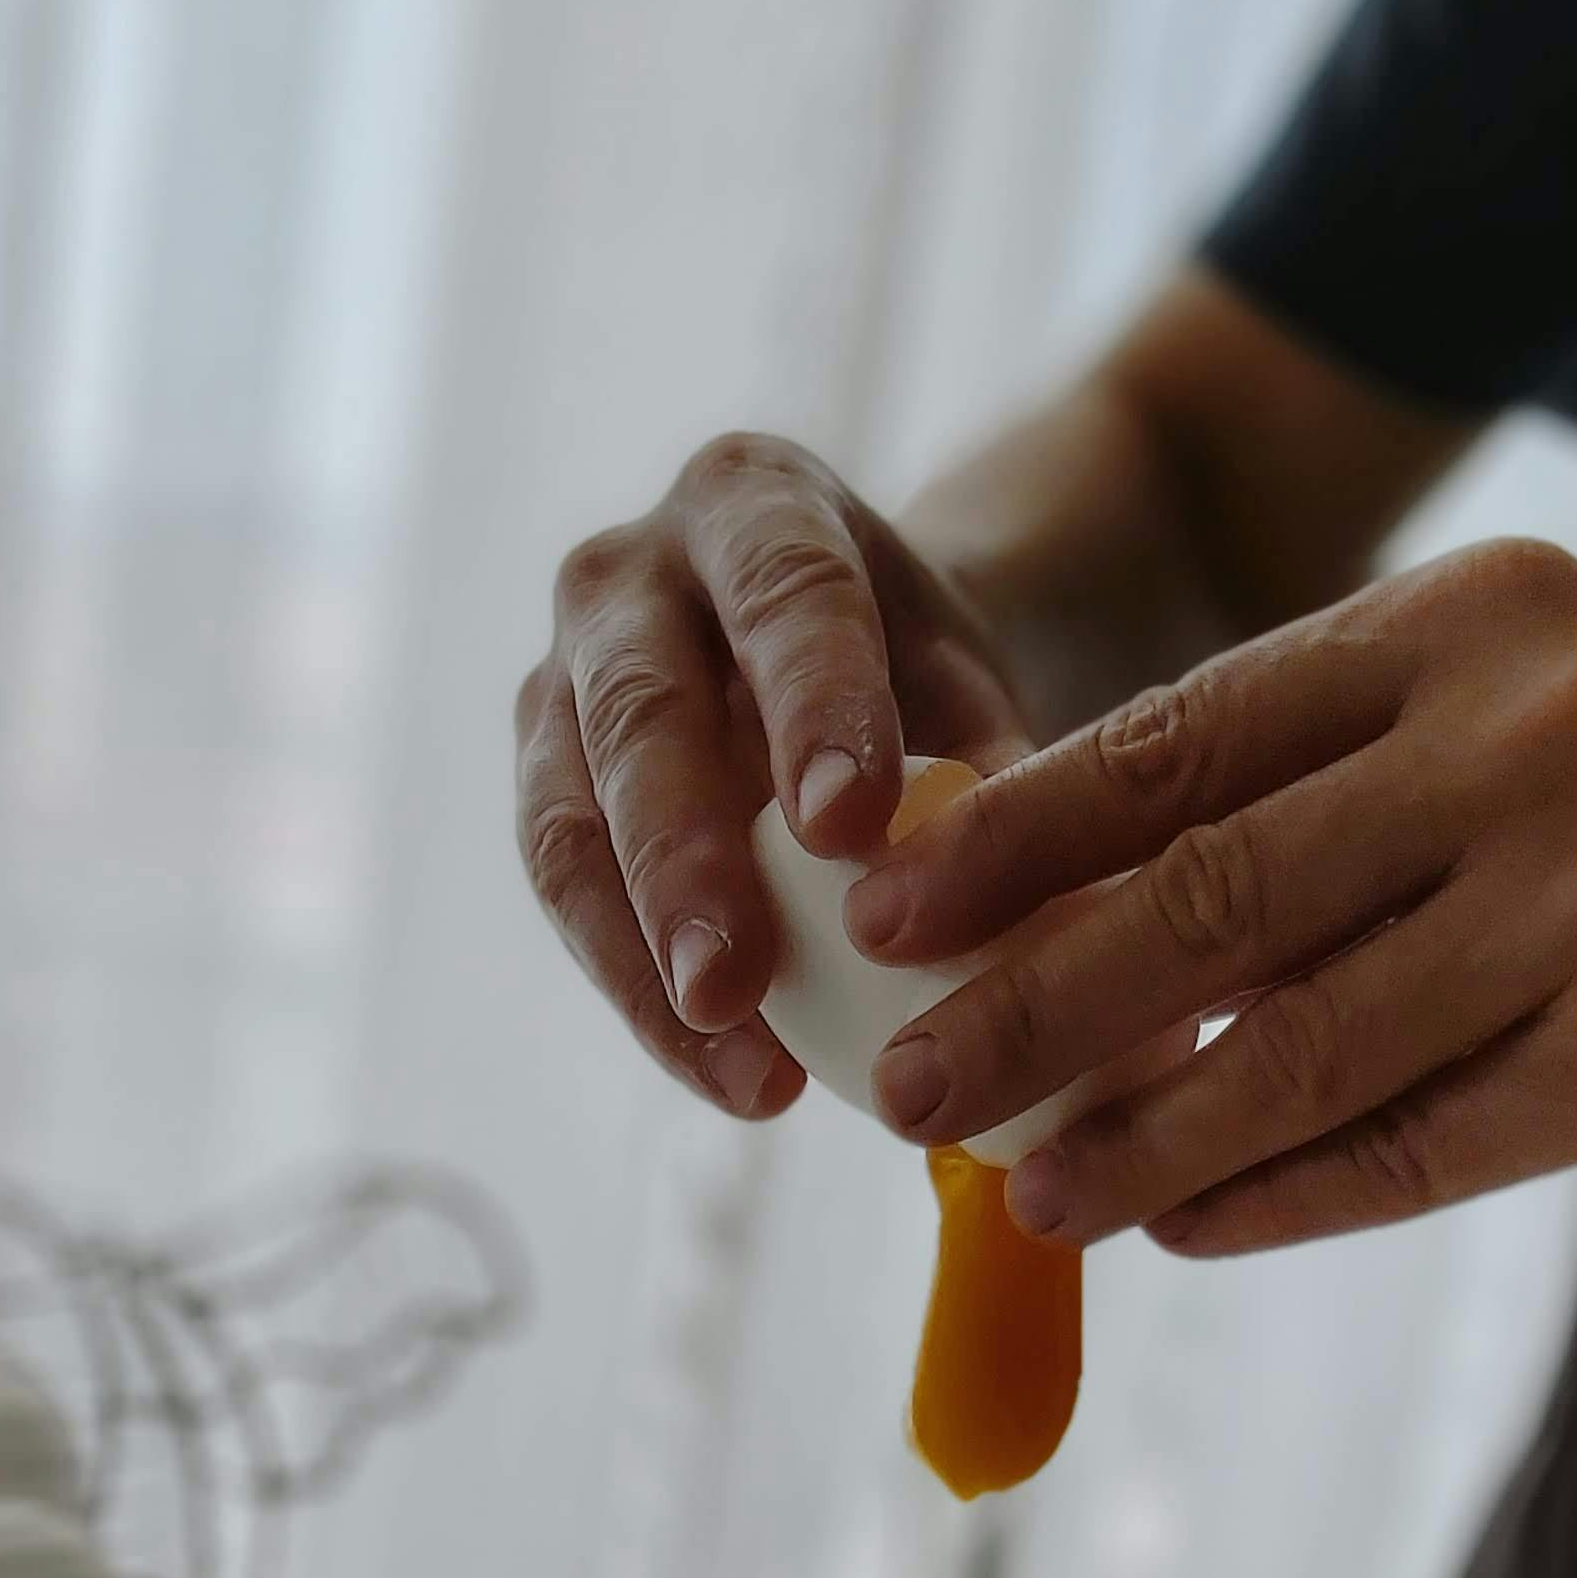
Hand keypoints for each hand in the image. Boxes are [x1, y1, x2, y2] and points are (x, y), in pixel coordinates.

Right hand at [515, 433, 1027, 1120]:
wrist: (826, 669)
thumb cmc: (910, 677)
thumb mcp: (970, 693)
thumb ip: (989, 777)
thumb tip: (1034, 912)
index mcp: (756, 503)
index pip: (783, 595)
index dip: (810, 708)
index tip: (849, 827)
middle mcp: (629, 575)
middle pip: (640, 715)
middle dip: (685, 858)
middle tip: (736, 983)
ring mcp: (564, 681)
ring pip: (571, 821)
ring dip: (643, 954)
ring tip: (736, 1059)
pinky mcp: (542, 782)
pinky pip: (569, 897)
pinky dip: (644, 997)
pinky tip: (732, 1073)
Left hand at [836, 539, 1576, 1252]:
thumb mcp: (1556, 705)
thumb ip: (1352, 773)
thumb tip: (1099, 899)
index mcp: (1478, 623)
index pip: (1191, 733)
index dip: (1018, 836)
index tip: (889, 909)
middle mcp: (1530, 743)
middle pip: (1207, 894)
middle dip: (1028, 1004)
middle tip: (906, 1086)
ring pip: (1291, 1045)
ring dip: (1134, 1135)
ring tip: (1025, 1193)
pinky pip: (1406, 1148)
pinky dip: (1274, 1197)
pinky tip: (1182, 1230)